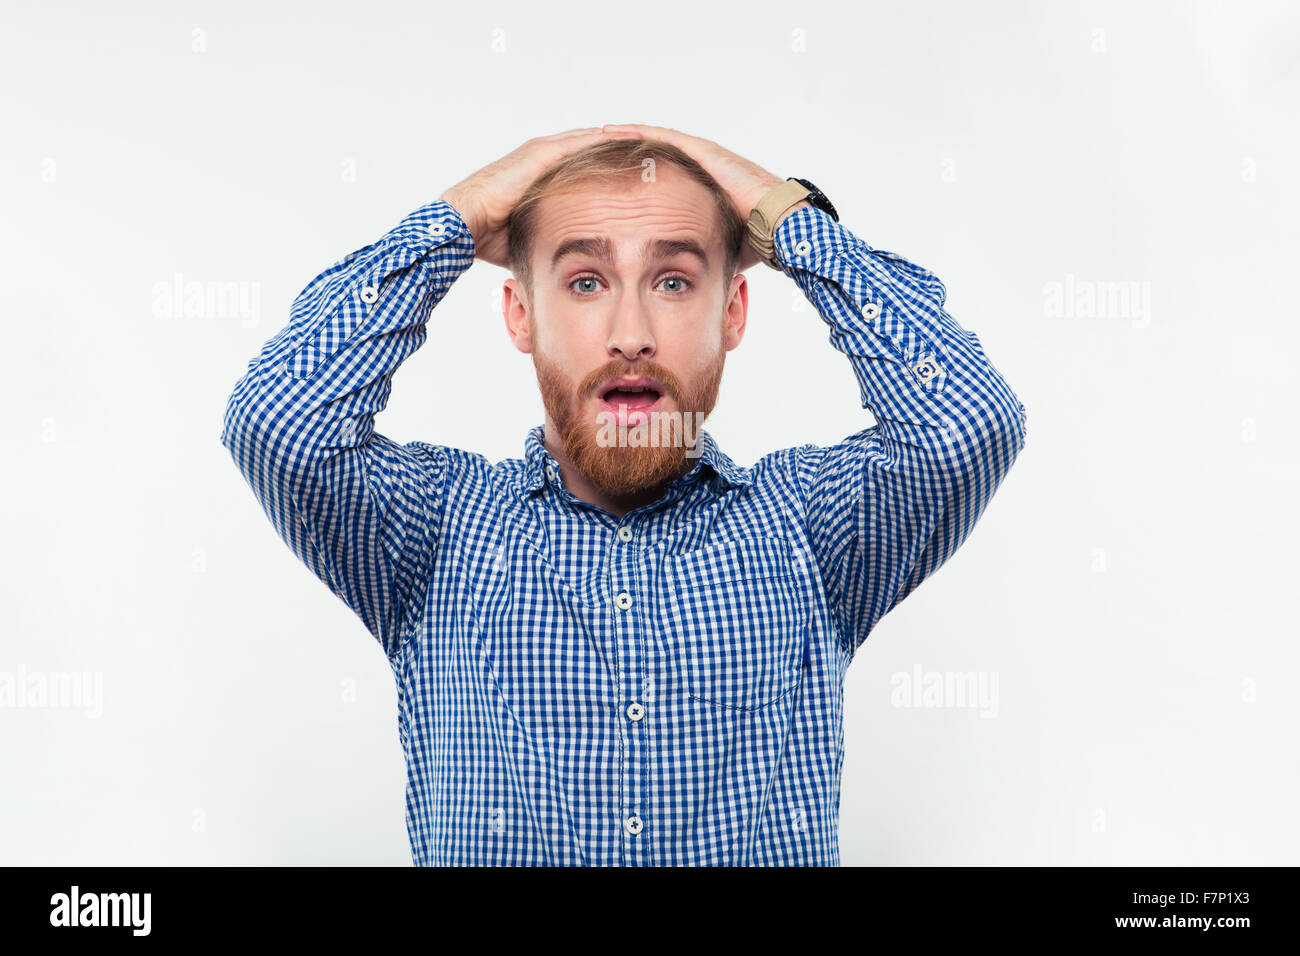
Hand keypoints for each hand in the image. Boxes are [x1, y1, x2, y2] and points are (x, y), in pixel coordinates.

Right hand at [440, 126, 643, 267]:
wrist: (463, 224)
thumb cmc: (487, 236)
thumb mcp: (529, 237)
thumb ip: (548, 241)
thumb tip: (562, 267)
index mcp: (542, 175)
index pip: (584, 166)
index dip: (611, 168)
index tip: (638, 174)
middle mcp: (543, 157)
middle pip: (592, 148)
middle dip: (621, 149)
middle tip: (654, 150)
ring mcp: (542, 153)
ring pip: (591, 140)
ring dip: (621, 139)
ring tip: (651, 139)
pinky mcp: (540, 154)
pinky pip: (582, 142)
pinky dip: (607, 139)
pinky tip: (632, 137)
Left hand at [599, 123, 794, 270]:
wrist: (781, 224)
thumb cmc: (759, 238)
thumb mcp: (720, 245)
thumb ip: (704, 251)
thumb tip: (692, 277)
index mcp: (702, 186)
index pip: (658, 177)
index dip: (631, 178)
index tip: (604, 184)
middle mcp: (701, 166)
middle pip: (652, 157)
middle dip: (620, 154)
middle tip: (588, 154)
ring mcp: (703, 156)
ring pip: (653, 143)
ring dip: (623, 140)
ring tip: (592, 138)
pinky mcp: (704, 152)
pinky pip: (663, 138)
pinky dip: (637, 134)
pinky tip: (611, 131)